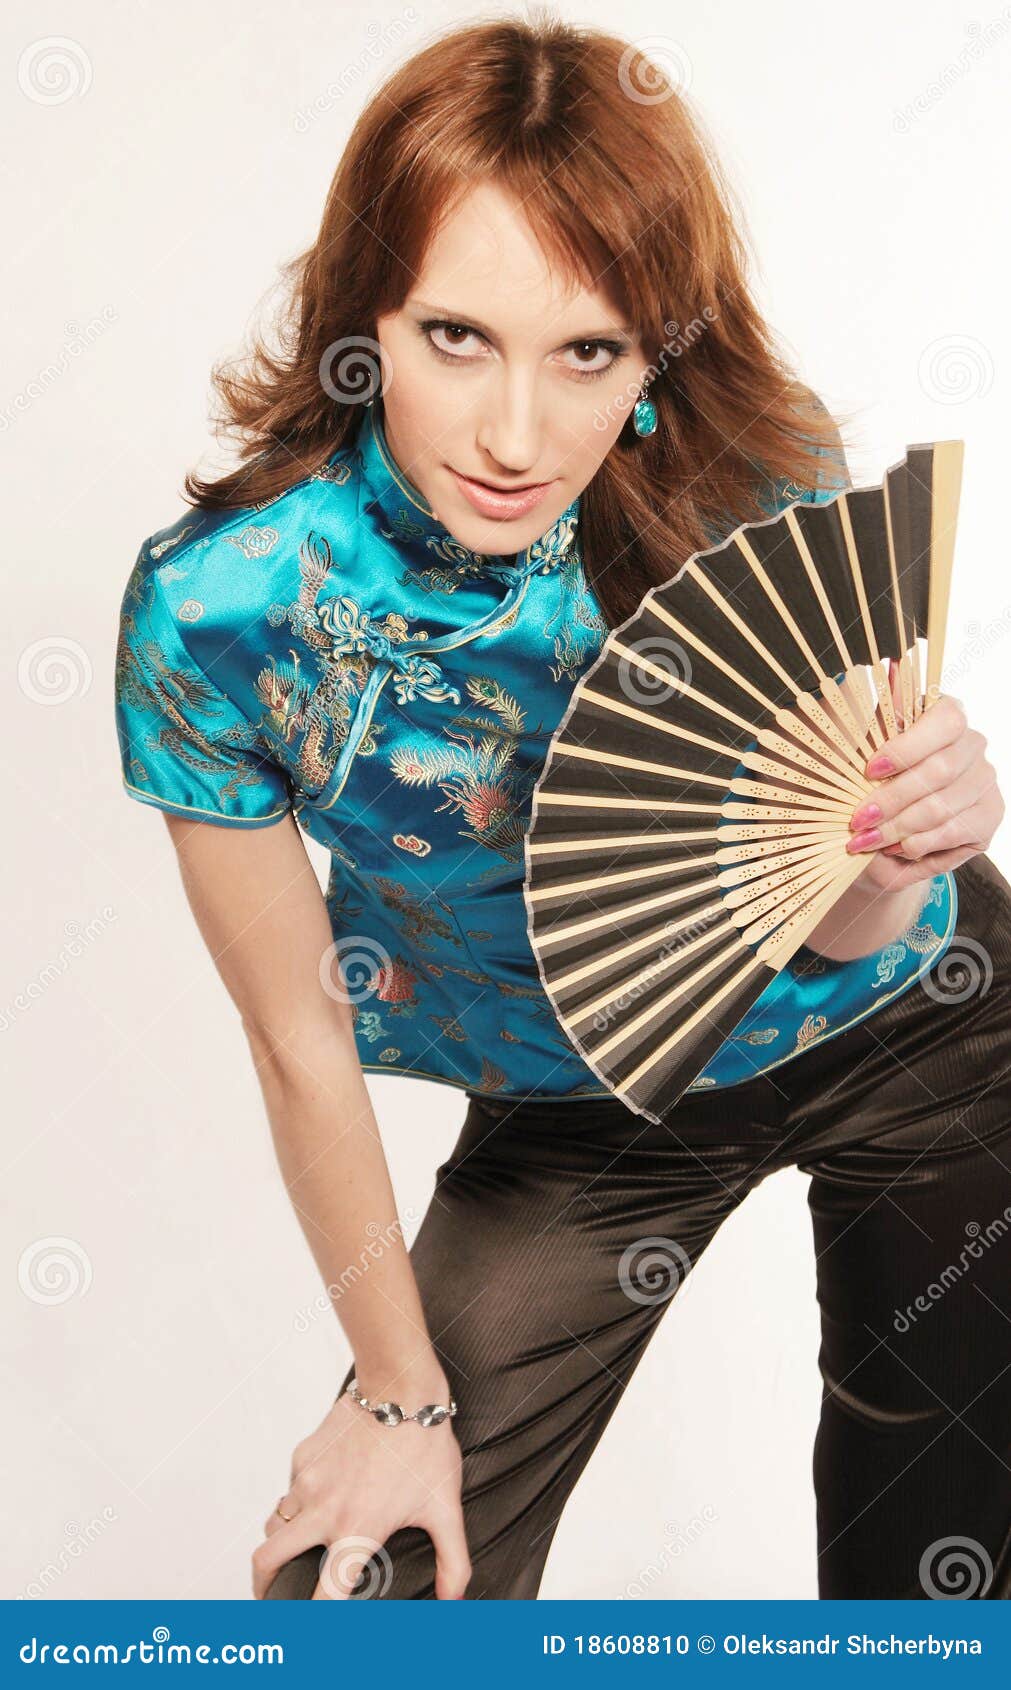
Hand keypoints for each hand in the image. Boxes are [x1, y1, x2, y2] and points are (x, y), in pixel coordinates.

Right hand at [251, 1364, 469, 1599]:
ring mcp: (308, 1481)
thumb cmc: (425, 1447)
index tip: (313, 1625)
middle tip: (269, 1596)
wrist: (401, 1386)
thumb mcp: (445, 1507)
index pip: (324, 1596)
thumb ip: (453, 1561)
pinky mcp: (303, 1455)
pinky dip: (297, 1499)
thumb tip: (453, 1601)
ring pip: (274, 1522)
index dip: (316, 1620)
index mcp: (357, 1531)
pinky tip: (322, 1493)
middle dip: (262, 1586)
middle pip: (268, 1560)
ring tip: (293, 1547)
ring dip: (278, 1540)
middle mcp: (323, 1511)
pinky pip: (290, 1487)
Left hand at [845, 660, 1003, 891]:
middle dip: (892, 799)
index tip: (869, 771)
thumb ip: (884, 712)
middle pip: (939, 772)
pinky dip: (917, 845)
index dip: (907, 747)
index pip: (944, 722)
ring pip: (943, 808)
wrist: (888, 829)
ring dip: (898, 828)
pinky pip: (953, 834)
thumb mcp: (870, 745)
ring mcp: (986, 783)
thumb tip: (893, 665)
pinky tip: (894, 848)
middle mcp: (975, 746)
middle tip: (857, 820)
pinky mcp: (988, 819)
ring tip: (865, 841)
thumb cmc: (877, 780)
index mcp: (949, 717)